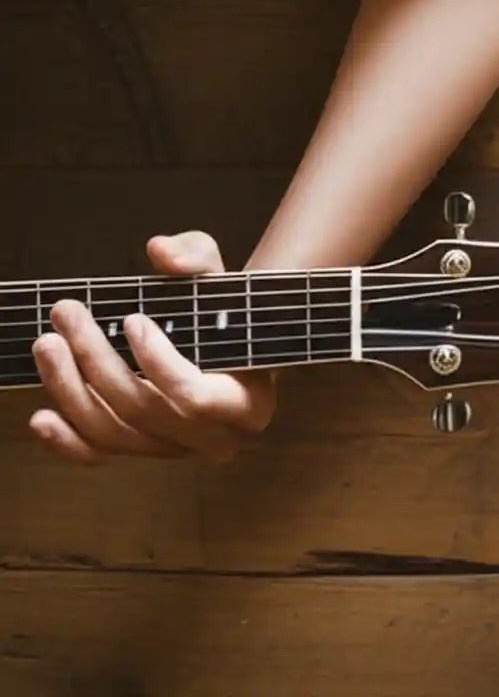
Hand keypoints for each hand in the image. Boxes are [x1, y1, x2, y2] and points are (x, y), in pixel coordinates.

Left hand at [29, 232, 276, 464]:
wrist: (224, 351)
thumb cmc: (224, 315)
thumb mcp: (220, 279)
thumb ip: (197, 258)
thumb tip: (159, 251)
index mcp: (249, 405)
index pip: (195, 398)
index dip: (157, 362)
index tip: (132, 319)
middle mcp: (215, 440)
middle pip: (144, 410)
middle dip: (97, 361)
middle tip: (67, 313)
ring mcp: (176, 450)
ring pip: (114, 432)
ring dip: (70, 389)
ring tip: (47, 343)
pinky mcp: (144, 450)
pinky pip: (101, 456)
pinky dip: (67, 442)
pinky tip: (42, 417)